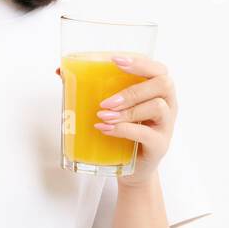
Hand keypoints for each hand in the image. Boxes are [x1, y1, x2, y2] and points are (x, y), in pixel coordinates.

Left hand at [80, 54, 177, 188]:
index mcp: (157, 89)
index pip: (157, 68)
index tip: (115, 61)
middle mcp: (168, 103)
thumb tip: (60, 71)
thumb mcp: (112, 106)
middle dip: (132, 90)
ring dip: (127, 110)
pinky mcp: (160, 144)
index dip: (139, 62)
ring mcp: (166, 125)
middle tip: (106, 101)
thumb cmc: (123, 129)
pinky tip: (107, 129)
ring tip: (104, 116)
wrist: (134, 167)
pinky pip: (147, 134)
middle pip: (162, 84)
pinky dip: (124, 129)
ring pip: (156, 107)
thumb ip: (92, 88)